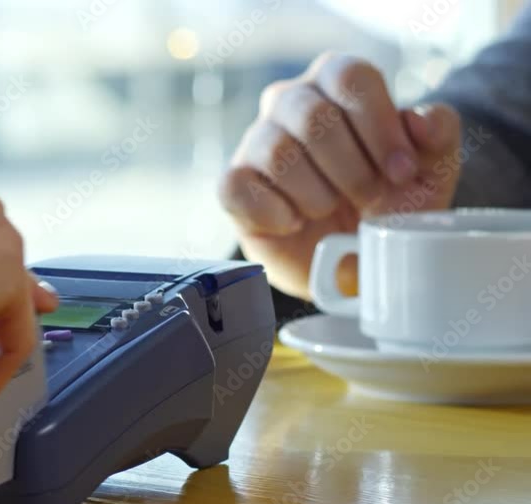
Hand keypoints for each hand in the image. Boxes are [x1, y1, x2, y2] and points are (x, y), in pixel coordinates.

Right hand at [219, 52, 461, 300]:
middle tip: (369, 200)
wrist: (349, 257)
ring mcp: (255, 141)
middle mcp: (289, 101)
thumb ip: (439, 133)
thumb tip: (419, 121)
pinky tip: (294, 222)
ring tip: (329, 210)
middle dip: (352, 169)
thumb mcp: (430, 171)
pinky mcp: (233, 183)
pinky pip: (238, 187)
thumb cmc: (387, 204)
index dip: (379, 127)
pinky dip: (275, 212)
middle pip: (314, 116)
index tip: (401, 172)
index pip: (350, 77)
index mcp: (335, 82)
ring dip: (316, 194)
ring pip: (277, 152)